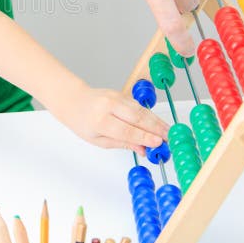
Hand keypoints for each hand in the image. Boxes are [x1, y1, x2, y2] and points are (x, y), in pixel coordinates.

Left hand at [49, 82, 168, 154]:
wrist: (74, 100)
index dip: (144, 138)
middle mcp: (108, 106)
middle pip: (137, 117)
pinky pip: (138, 105)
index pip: (126, 131)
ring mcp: (115, 97)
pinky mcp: (121, 93)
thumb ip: (122, 143)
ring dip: (156, 121)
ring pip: (140, 109)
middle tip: (169, 139)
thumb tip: (144, 149)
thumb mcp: (98, 140)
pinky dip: (150, 114)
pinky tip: (159, 123)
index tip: (158, 144)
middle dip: (156, 129)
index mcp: (99, 120)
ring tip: (169, 133)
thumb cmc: (82, 122)